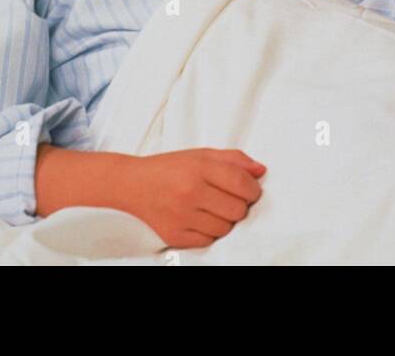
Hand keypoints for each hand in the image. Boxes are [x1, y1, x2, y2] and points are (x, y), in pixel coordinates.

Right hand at [120, 149, 266, 248]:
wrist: (133, 184)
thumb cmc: (169, 168)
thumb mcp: (201, 154)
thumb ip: (233, 160)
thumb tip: (260, 171)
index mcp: (199, 168)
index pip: (241, 183)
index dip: (253, 188)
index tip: (252, 190)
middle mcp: (190, 193)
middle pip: (237, 210)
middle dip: (241, 205)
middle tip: (230, 199)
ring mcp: (182, 217)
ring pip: (225, 228)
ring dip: (226, 220)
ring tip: (214, 208)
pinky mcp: (175, 236)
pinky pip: (208, 241)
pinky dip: (210, 232)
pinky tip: (202, 219)